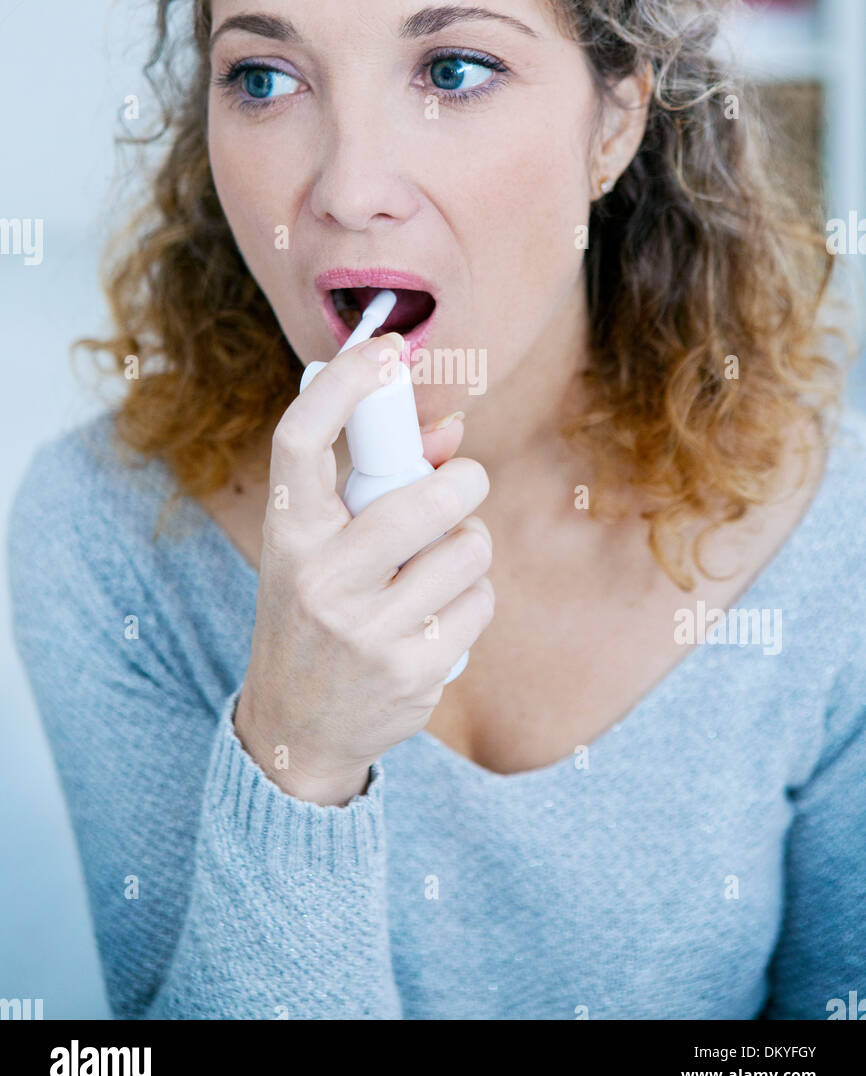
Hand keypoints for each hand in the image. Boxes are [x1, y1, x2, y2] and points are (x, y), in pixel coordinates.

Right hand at [234, 333, 493, 804]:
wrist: (296, 726)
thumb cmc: (316, 609)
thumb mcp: (323, 545)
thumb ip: (379, 484)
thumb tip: (452, 431)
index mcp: (287, 534)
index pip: (301, 440)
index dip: (343, 383)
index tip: (385, 348)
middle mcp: (318, 579)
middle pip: (423, 500)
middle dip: (463, 483)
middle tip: (464, 483)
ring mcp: (364, 630)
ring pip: (467, 553)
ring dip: (469, 549)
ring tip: (438, 568)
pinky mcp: (410, 672)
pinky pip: (480, 604)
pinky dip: (473, 601)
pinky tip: (438, 618)